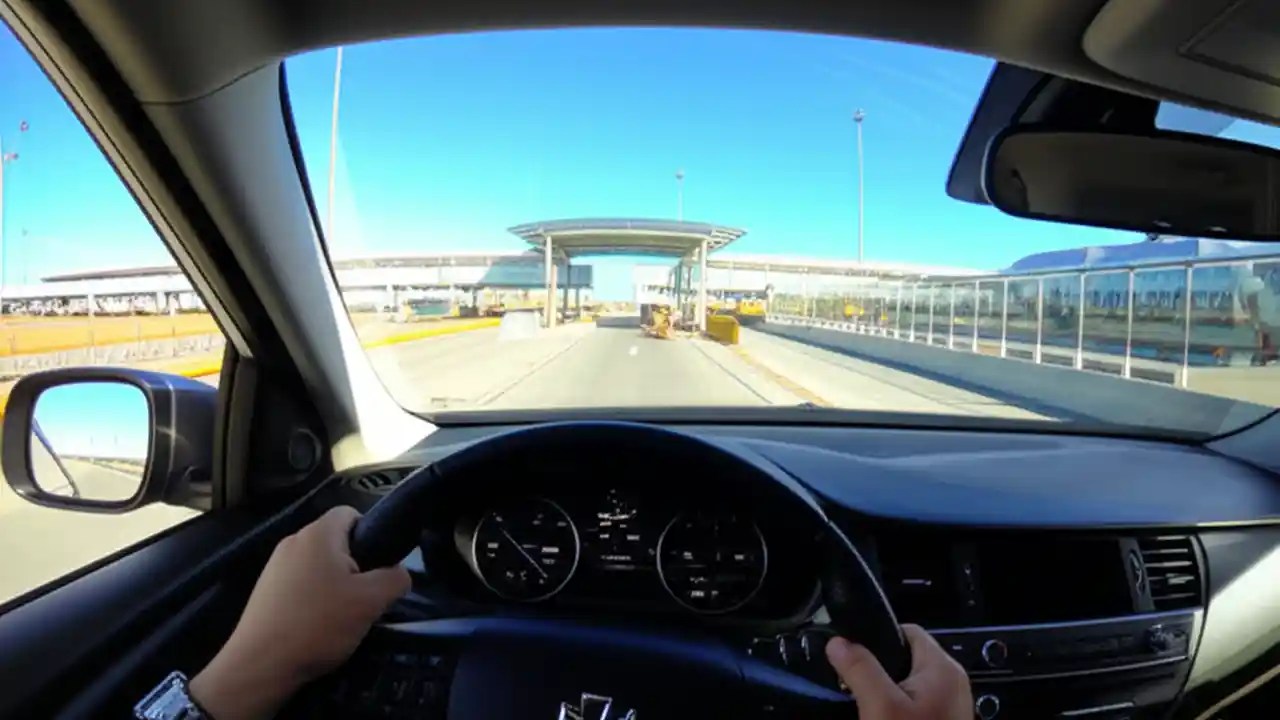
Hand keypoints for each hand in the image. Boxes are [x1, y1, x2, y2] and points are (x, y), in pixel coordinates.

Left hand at [190, 506, 410, 719]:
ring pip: (318, 565)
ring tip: (341, 615)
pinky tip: (316, 625)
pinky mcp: (264, 591)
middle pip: (336, 541)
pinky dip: (313, 598)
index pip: (351, 513)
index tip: (380, 566)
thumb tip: (398, 573)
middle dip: (355, 564)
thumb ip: (395, 579)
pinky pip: (300, 583)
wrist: (260, 666)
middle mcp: (292, 541)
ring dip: (334, 584)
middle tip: (365, 596)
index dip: (372, 533)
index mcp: (318, 534)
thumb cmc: (318, 624)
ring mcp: (274, 566)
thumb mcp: (370, 601)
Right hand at [826, 624, 972, 719]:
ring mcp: (948, 706)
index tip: (851, 654)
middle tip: (852, 684)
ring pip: (906, 684)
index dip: (877, 637)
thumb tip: (838, 642)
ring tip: (864, 704)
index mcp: (943, 667)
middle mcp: (951, 682)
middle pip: (904, 658)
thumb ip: (859, 669)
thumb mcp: (880, 705)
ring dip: (882, 691)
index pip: (907, 631)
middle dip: (876, 668)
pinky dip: (894, 709)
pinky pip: (912, 705)